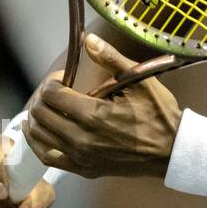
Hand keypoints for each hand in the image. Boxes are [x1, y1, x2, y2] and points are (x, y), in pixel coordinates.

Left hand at [21, 34, 182, 179]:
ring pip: (38, 136)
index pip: (51, 95)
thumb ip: (111, 58)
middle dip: (41, 96)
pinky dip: (37, 143)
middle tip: (55, 90)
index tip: (64, 77)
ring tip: (44, 107)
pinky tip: (39, 131)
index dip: (52, 81)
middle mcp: (80, 137)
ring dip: (35, 117)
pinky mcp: (82, 169)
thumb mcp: (140, 81)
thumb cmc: (158, 113)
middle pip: (40, 114)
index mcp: (93, 114)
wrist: (171, 150)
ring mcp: (80, 156)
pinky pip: (47, 157)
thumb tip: (87, 39)